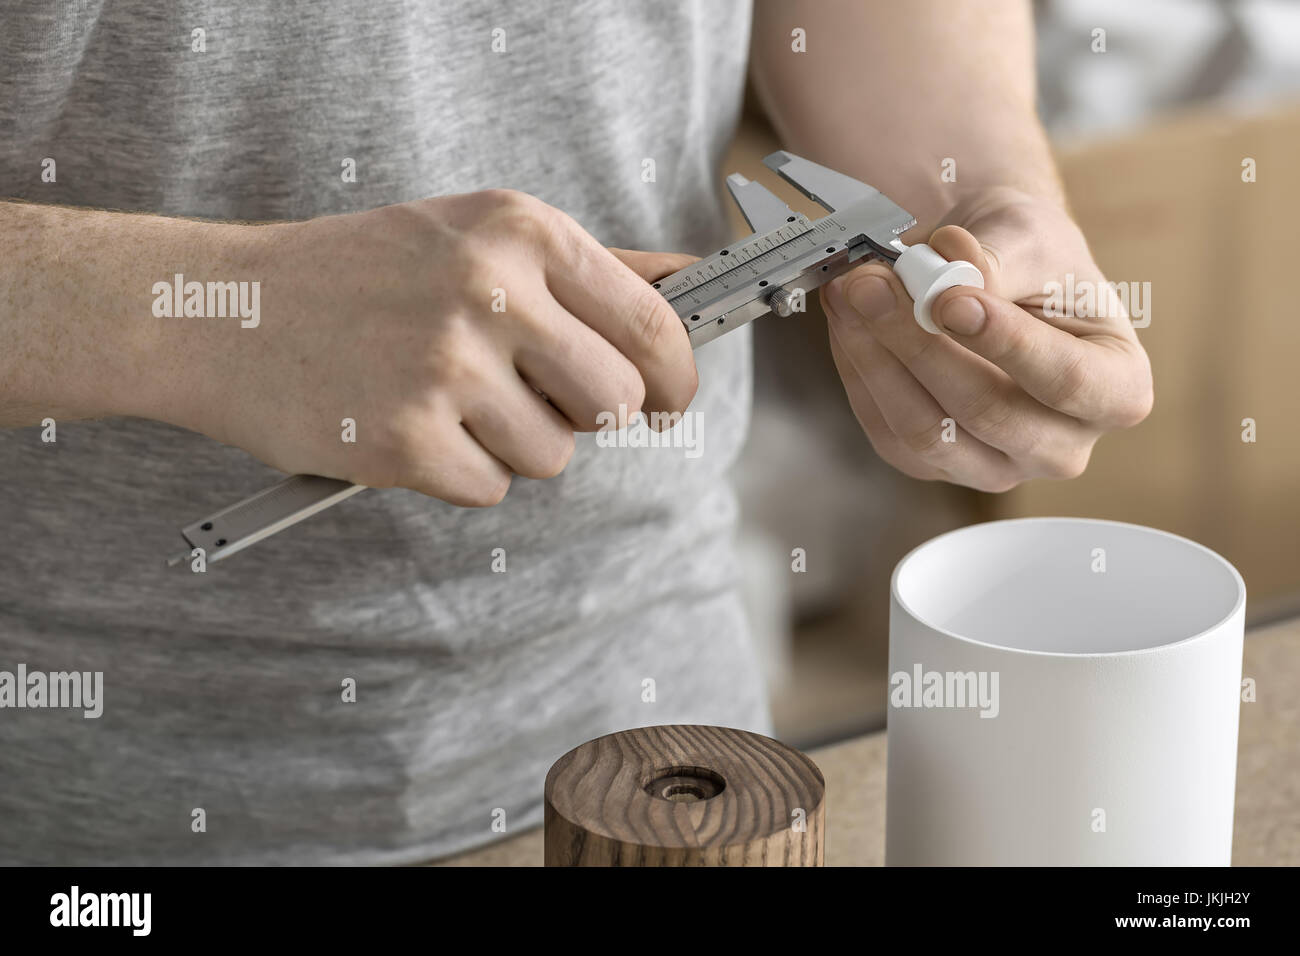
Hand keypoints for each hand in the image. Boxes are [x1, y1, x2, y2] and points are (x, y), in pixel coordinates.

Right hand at [169, 190, 697, 504]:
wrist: (228, 312)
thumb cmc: (365, 275)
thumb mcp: (478, 237)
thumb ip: (591, 269)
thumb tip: (695, 286)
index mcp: (521, 230)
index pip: (653, 323)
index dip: (675, 375)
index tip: (666, 398)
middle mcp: (489, 290)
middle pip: (615, 400)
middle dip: (589, 416)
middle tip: (537, 401)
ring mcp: (445, 366)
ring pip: (554, 455)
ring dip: (514, 445)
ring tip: (447, 400)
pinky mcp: (405, 440)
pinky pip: (490, 488)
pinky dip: (459, 472)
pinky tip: (410, 427)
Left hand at [821, 186, 1152, 492]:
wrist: (994, 272)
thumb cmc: (1032, 258)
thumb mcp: (1030, 236)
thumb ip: (996, 258)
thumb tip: (948, 274)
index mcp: (1117, 389)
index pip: (1065, 380)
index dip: (1006, 343)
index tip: (951, 297)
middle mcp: (1062, 444)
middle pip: (985, 413)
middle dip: (918, 344)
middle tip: (870, 283)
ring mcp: (996, 465)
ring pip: (926, 432)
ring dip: (876, 358)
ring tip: (850, 292)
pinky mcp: (935, 464)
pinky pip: (887, 432)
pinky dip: (860, 373)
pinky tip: (848, 323)